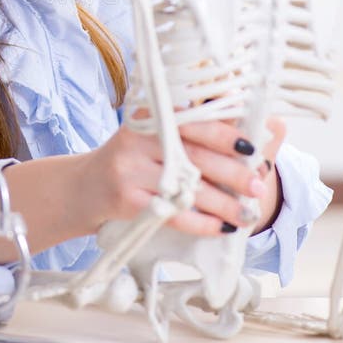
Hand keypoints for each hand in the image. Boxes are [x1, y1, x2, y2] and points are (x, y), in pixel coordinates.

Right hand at [78, 116, 285, 236]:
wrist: (84, 188)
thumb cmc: (133, 160)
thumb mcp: (154, 134)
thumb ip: (194, 129)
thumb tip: (257, 126)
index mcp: (148, 114)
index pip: (193, 121)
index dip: (225, 134)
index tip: (252, 148)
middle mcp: (136, 137)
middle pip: (193, 155)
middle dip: (232, 173)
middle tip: (258, 187)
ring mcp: (128, 167)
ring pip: (186, 187)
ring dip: (223, 204)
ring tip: (246, 214)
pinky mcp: (124, 198)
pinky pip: (172, 213)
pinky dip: (200, 222)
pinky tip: (220, 228)